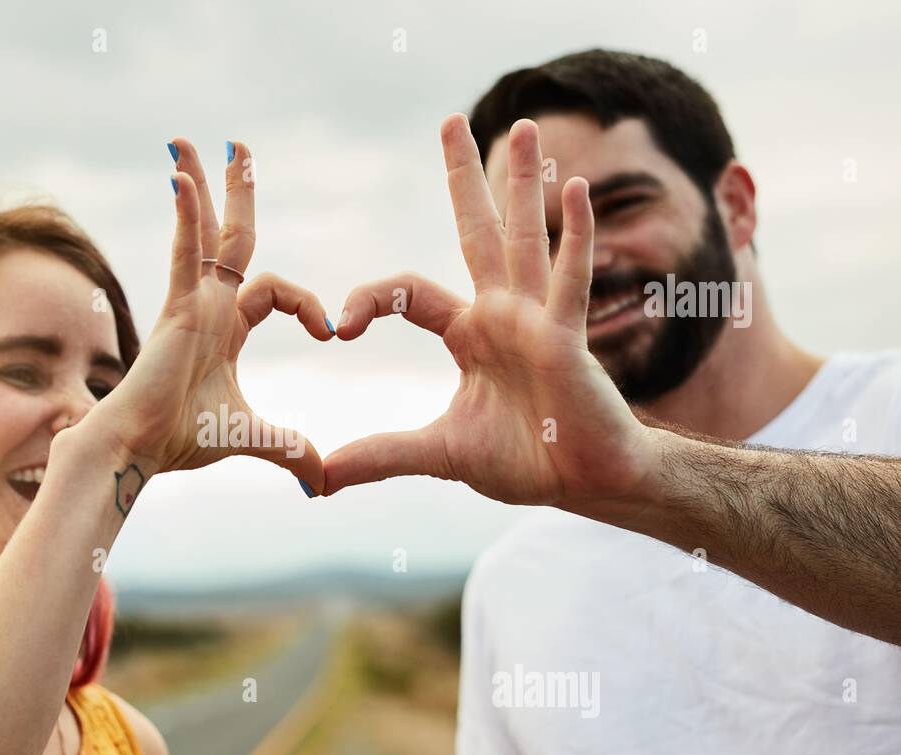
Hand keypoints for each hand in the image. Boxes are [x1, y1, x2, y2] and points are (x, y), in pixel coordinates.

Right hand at [83, 138, 330, 492]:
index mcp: (225, 327)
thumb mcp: (250, 436)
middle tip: (239, 146)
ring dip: (204, 184)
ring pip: (203, 232)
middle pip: (230, 237)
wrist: (139, 449)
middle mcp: (205, 305)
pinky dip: (185, 215)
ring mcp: (188, 301)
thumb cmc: (181, 440)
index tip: (329, 333)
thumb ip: (288, 448)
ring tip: (199, 141)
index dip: (307, 303)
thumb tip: (322, 482)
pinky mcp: (173, 306)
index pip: (275, 290)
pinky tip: (183, 177)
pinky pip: (184, 251)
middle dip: (235, 192)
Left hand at [322, 116, 657, 512]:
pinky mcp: (569, 338)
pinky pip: (569, 280)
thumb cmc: (525, 460)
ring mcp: (538, 319)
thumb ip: (381, 456)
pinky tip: (573, 190)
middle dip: (464, 179)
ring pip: (525, 239)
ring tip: (526, 126)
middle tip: (450, 122)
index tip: (336, 328)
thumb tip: (319, 480)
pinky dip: (572, 237)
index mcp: (468, 333)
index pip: (408, 291)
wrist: (584, 484)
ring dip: (524, 182)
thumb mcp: (438, 455)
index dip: (369, 298)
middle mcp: (503, 313)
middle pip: (477, 232)